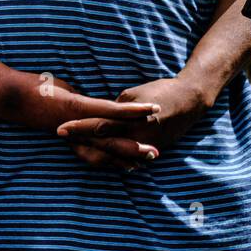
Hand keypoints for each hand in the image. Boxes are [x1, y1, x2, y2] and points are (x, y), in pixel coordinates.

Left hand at [0, 66, 159, 167]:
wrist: (9, 97)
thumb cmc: (32, 97)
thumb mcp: (58, 105)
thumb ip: (75, 110)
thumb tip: (86, 107)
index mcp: (73, 135)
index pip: (100, 147)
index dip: (117, 153)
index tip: (134, 159)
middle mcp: (77, 134)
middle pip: (109, 147)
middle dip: (132, 153)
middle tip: (154, 158)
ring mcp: (79, 120)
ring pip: (113, 133)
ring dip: (137, 136)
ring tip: (157, 140)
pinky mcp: (77, 106)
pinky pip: (108, 110)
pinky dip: (130, 111)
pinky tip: (148, 109)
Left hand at [57, 76, 209, 170]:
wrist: (190, 100)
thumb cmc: (159, 91)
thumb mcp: (132, 95)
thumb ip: (113, 110)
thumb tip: (98, 119)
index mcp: (131, 120)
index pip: (98, 126)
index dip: (78, 128)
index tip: (60, 128)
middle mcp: (137, 137)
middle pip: (103, 144)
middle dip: (80, 142)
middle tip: (61, 137)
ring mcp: (146, 147)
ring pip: (114, 155)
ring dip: (94, 152)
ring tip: (75, 148)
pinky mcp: (153, 151)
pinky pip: (128, 158)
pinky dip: (113, 158)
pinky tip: (97, 157)